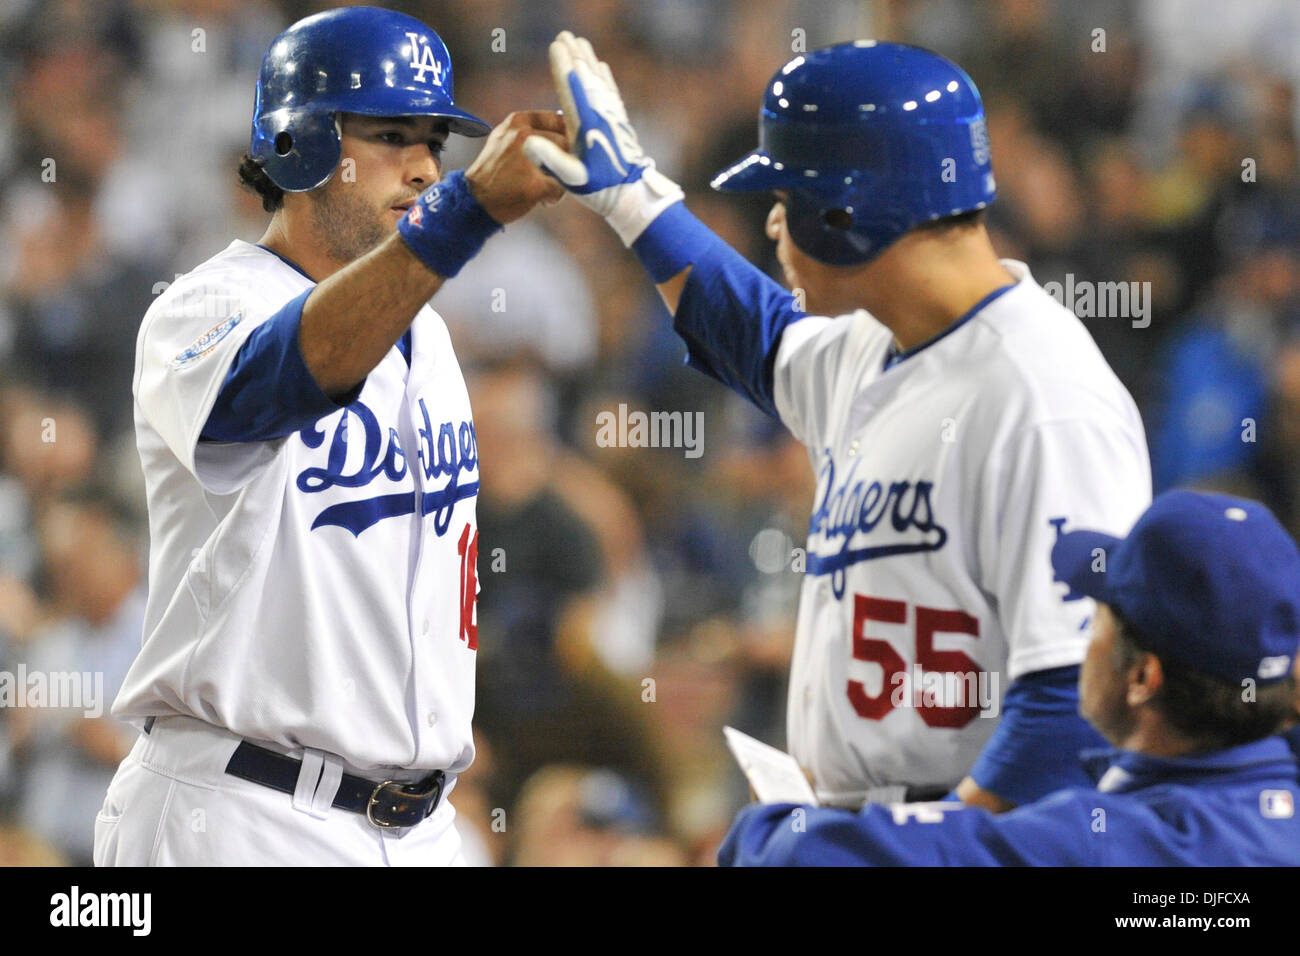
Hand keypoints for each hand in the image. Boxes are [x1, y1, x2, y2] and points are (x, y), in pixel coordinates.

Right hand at [464, 110, 567, 223]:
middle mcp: (524, 135)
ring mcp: (530, 159)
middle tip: (554, 173)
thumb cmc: (492, 172)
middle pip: (566, 143)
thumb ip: (529, 131)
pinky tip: (543, 199)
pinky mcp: (536, 183)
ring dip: (561, 178)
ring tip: (546, 186)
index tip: (567, 148)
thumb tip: (563, 127)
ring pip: (566, 164)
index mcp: (518, 121)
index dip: (567, 136)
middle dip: (565, 160)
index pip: (559, 120)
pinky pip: (561, 187)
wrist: (474, 200)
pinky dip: (555, 196)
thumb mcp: (505, 139)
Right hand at [524, 31, 682, 242]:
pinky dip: (604, 78)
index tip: (556, 46)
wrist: (633, 196)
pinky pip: (610, 93)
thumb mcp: (571, 178)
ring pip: (599, 82)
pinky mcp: (620, 123)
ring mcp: (612, 118)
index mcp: (586, 125)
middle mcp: (600, 116)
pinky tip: (602, 68)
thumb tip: (529, 141)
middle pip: (586, 78)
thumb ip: (551, 160)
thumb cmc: (599, 190)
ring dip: (589, 61)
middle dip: (575, 56)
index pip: (571, 89)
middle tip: (565, 36)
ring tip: (581, 44)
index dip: (563, 67)